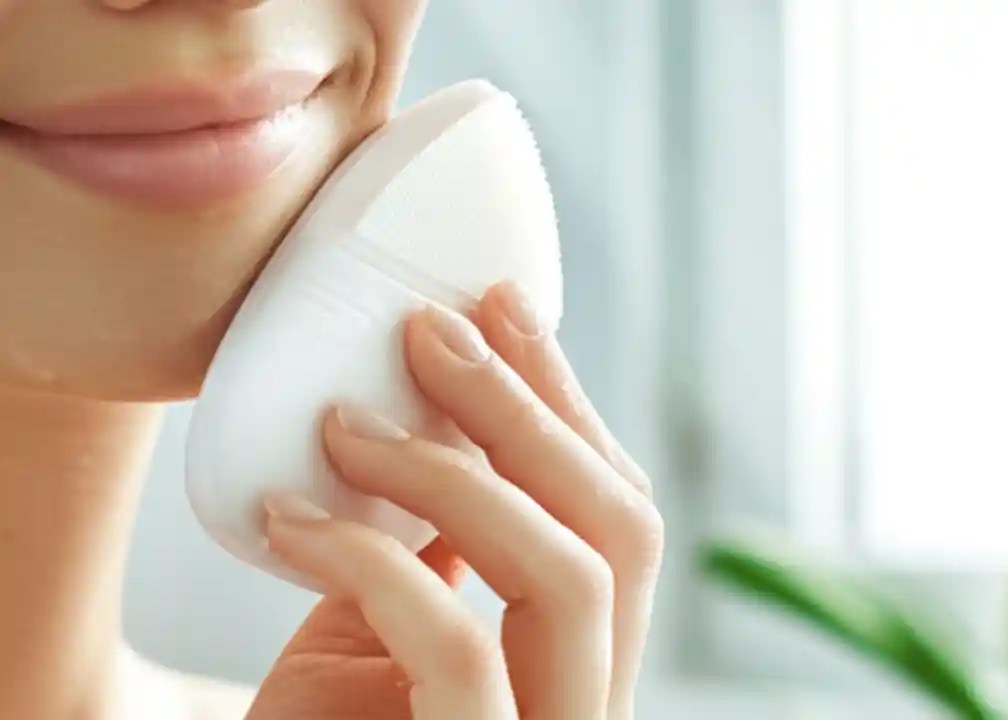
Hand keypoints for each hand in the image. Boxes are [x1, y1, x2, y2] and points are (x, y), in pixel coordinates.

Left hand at [245, 281, 662, 719]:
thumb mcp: (380, 624)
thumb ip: (430, 542)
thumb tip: (432, 409)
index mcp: (582, 652)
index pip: (618, 511)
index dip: (568, 400)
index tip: (500, 306)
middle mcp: (595, 698)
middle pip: (625, 529)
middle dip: (530, 410)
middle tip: (432, 332)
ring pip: (576, 579)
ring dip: (459, 472)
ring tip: (346, 422)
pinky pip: (462, 654)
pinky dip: (376, 564)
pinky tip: (293, 519)